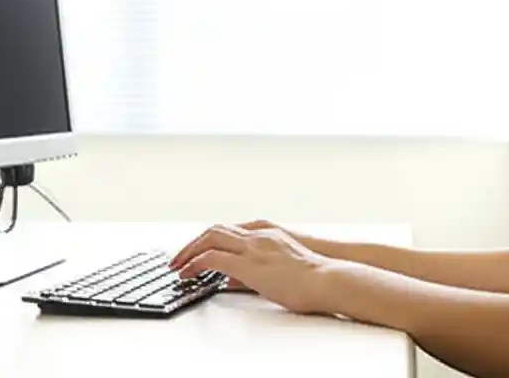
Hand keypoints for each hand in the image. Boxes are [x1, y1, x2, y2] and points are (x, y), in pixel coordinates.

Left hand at [171, 220, 310, 291]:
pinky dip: (196, 263)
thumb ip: (256, 267)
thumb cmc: (314, 275)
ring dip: (190, 250)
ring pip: (210, 239)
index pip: (229, 229)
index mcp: (267, 232)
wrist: (329, 278)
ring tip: (178, 264)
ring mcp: (253, 247)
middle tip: (180, 257)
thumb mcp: (281, 265)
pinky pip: (213, 258)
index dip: (210, 239)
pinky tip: (188, 273)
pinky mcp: (249, 264)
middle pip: (215, 229)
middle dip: (194, 242)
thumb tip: (232, 279)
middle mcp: (258, 234)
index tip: (198, 249)